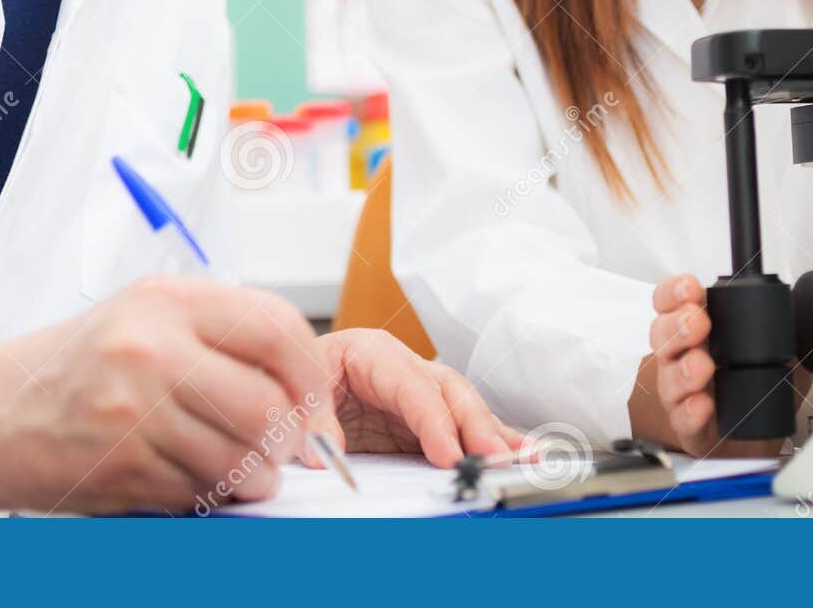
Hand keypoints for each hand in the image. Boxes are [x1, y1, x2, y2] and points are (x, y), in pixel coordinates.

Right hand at [0, 277, 330, 514]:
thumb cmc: (84, 361)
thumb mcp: (152, 316)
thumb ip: (228, 335)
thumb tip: (308, 390)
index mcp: (168, 302)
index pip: (276, 328)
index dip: (312, 374)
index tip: (318, 404)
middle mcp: (150, 350)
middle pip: (266, 405)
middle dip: (293, 439)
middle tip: (293, 449)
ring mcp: (132, 412)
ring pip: (238, 458)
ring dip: (258, 476)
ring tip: (249, 469)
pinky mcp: (120, 466)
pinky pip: (198, 491)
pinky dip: (212, 494)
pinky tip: (197, 478)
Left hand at [300, 328, 524, 467]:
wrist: (287, 385)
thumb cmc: (294, 380)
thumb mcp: (294, 392)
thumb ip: (311, 421)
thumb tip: (325, 454)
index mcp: (370, 352)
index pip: (411, 386)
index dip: (433, 421)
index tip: (447, 454)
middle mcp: (403, 368)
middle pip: (449, 392)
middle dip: (475, 427)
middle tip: (493, 460)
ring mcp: (420, 392)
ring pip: (466, 409)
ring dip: (496, 435)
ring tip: (526, 458)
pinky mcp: (427, 419)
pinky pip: (464, 427)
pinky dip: (494, 441)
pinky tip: (523, 454)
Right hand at [645, 274, 797, 456]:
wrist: (750, 435)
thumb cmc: (751, 385)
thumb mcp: (775, 350)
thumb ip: (785, 331)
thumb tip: (806, 316)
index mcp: (697, 328)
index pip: (671, 301)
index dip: (674, 291)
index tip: (691, 288)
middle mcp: (681, 355)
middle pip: (661, 333)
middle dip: (678, 325)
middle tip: (698, 322)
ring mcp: (680, 390)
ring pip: (668, 376)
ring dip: (684, 369)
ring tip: (702, 366)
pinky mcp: (686, 423)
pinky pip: (681, 417)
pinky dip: (691, 410)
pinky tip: (703, 404)